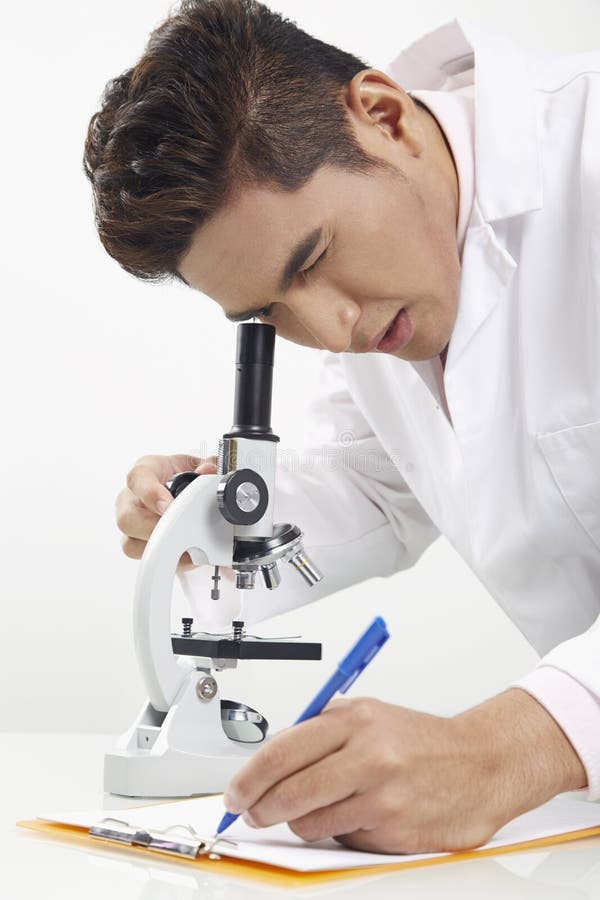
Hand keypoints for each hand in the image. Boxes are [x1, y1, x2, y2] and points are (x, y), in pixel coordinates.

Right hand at [115, 453, 216, 569]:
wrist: (181, 488)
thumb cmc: (182, 476)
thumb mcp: (196, 464)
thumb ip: (206, 465)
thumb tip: (208, 470)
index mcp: (144, 472)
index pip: (137, 479)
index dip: (150, 494)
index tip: (167, 506)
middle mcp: (130, 498)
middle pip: (127, 518)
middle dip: (153, 529)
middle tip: (177, 533)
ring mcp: (131, 523)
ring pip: (130, 543)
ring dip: (159, 548)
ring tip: (185, 549)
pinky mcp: (137, 543)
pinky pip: (144, 557)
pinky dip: (166, 560)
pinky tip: (186, 558)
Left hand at [223, 690, 586, 853]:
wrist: (483, 763)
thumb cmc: (421, 741)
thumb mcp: (371, 716)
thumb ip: (321, 730)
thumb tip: (271, 757)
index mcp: (356, 719)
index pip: (283, 751)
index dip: (250, 777)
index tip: (235, 792)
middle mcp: (368, 754)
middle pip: (290, 790)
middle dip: (261, 807)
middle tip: (252, 812)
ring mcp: (383, 794)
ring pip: (310, 821)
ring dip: (300, 821)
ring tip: (315, 809)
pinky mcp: (395, 829)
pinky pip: (342, 839)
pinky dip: (337, 832)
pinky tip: (353, 816)